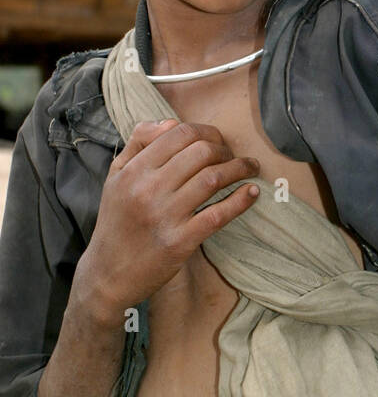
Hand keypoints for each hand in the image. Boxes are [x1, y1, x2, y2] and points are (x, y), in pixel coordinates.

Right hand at [80, 119, 260, 316]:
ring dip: (240, 169)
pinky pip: (217, 214)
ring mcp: (165, 216)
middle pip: (201, 151)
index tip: (218, 141)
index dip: (207, 132)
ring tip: (250, 169)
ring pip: (213, 178)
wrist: (107, 274)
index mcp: (134, 170)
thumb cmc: (116, 222)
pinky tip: (252, 193)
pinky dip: (240, 200)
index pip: (179, 134)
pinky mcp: (179, 242)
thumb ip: (139, 143)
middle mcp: (148, 189)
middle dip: (225, 149)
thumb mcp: (116, 177)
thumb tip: (171, 122)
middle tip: (234, 156)